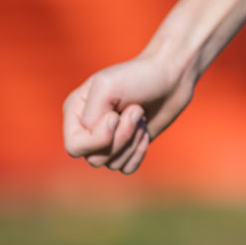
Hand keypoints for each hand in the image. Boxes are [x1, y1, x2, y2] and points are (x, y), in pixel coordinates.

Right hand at [62, 56, 193, 174]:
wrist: (171, 77)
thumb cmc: (138, 76)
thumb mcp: (107, 87)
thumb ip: (91, 116)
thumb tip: (99, 140)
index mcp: (75, 112)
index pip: (74, 147)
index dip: (98, 138)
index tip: (116, 114)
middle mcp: (87, 129)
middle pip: (94, 159)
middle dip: (121, 137)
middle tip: (137, 111)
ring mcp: (107, 140)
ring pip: (112, 164)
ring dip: (132, 141)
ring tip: (141, 116)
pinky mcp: (127, 147)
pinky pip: (127, 168)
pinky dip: (139, 151)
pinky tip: (145, 130)